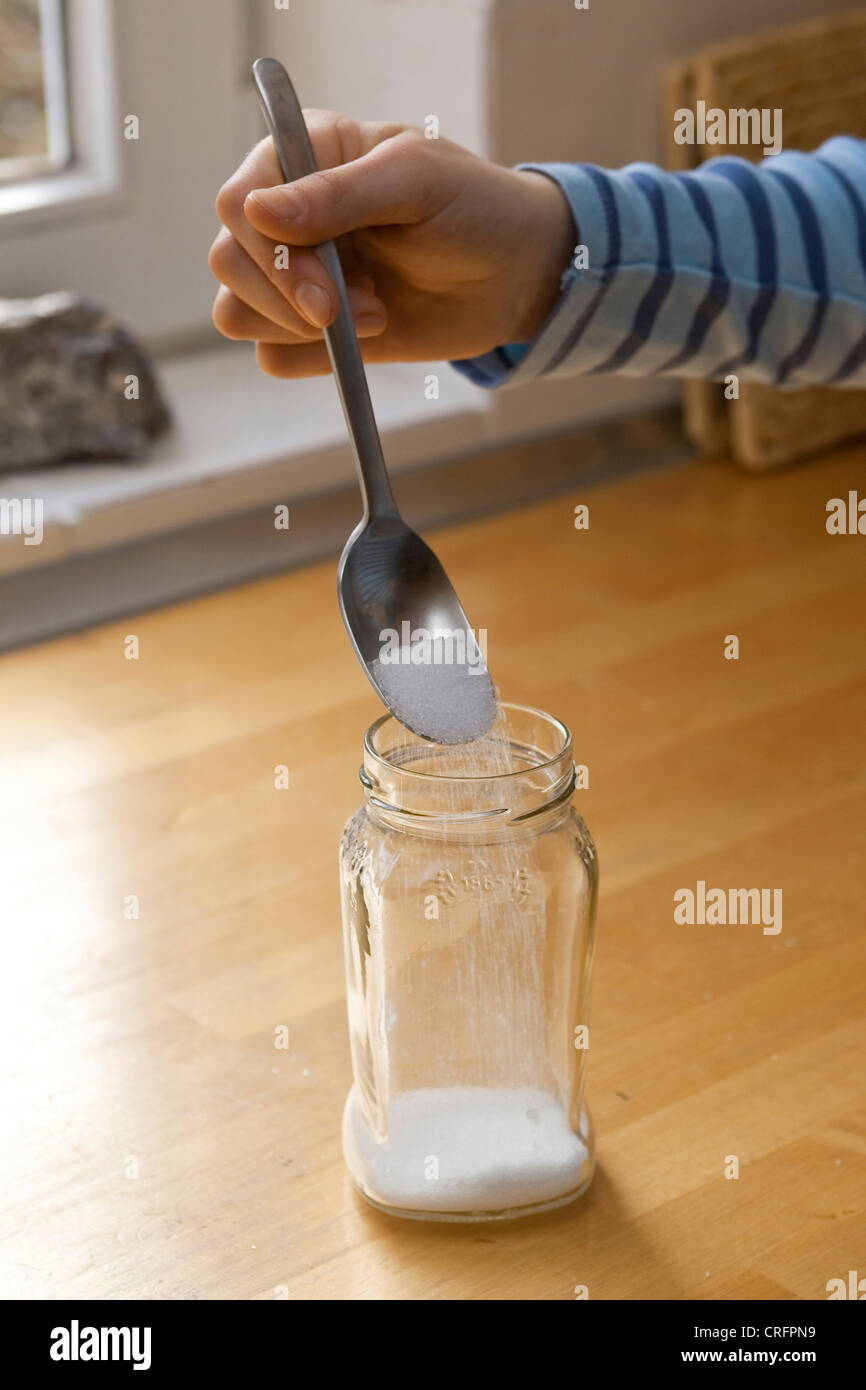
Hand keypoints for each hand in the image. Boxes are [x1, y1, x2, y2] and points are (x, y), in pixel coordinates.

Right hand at [209, 112, 575, 376]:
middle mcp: (287, 215)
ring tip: (372, 314)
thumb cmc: (474, 208)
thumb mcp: (417, 182)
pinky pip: (271, 357)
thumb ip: (339, 195)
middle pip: (229, 261)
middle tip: (362, 307)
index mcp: (304, 156)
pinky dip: (311, 359)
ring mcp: (295, 275)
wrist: (515, 273)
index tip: (324, 287)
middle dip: (289, 297)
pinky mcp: (312, 331)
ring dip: (298, 328)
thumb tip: (257, 211)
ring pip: (236, 312)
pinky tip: (366, 334)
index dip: (269, 251)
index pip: (238, 201)